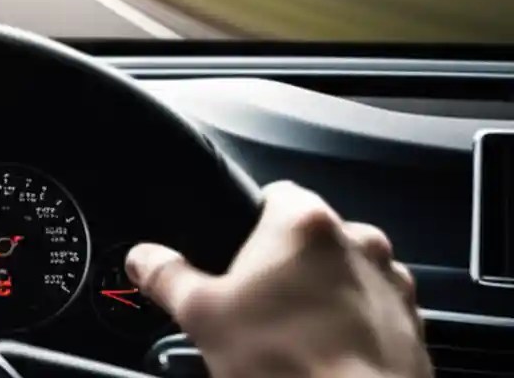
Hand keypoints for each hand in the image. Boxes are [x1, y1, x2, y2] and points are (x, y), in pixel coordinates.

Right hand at [127, 181, 430, 377]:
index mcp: (304, 223)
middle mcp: (358, 242)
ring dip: (322, 296)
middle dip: (284, 266)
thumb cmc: (285, 363)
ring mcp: (393, 284)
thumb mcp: (202, 316)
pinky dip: (352, 328)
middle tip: (255, 308)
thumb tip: (144, 258)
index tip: (234, 257)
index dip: (247, 225)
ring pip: (344, 275)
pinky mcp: (412, 326)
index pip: (272, 195)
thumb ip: (168, 276)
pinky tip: (325, 358)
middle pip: (309, 238)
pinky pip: (373, 313)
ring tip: (292, 339)